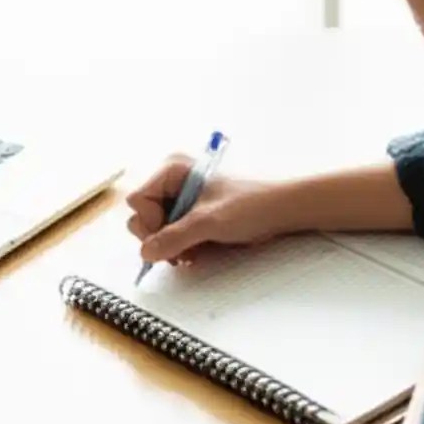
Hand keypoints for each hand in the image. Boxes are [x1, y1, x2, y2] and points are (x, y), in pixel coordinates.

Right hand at [125, 154, 293, 264]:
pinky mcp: (193, 212)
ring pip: (156, 228)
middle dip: (159, 237)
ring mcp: (182, 198)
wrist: (285, 209)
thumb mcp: (208, 222)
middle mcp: (173, 181)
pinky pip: (172, 232)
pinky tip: (197, 251)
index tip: (172, 235)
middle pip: (143, 215)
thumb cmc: (252, 204)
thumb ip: (174, 238)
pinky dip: (181, 246)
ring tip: (192, 252)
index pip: (138, 201)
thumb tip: (146, 253)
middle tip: (179, 251)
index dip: (150, 222)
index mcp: (172, 170)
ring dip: (170, 245)